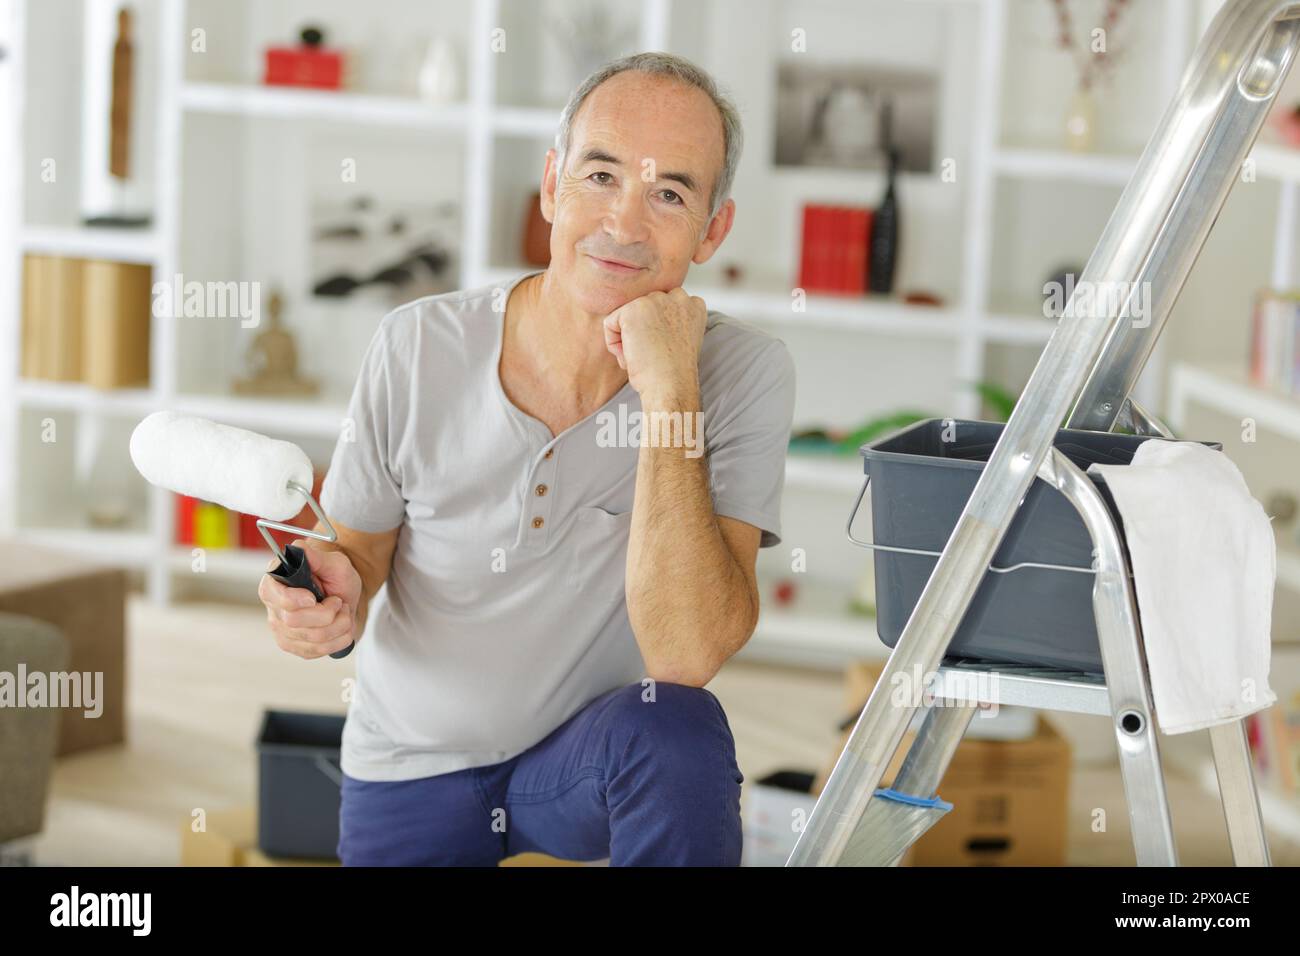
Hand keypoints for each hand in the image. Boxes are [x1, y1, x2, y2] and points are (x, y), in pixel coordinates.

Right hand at [258, 538, 362, 659]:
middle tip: (338, 601)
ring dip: (338, 625)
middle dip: (327, 613)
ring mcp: (282, 629)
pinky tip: (341, 626)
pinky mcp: (295, 646)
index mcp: (275, 582)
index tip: (314, 598)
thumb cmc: (336, 576)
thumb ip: (316, 555)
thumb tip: (298, 548)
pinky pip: (317, 651)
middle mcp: (274, 607)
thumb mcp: (333, 561)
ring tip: (342, 612)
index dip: (294, 600)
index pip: (273, 596)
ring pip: (311, 639)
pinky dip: (338, 639)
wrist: (346, 594)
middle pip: (294, 622)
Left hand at [602, 287, 705, 400]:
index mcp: (693, 304)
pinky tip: (631, 355)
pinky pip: (610, 324)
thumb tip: (646, 321)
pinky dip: (614, 344)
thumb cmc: (674, 372)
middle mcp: (677, 297)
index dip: (658, 329)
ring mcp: (655, 301)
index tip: (662, 347)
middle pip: (644, 308)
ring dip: (629, 337)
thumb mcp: (680, 339)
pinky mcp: (633, 309)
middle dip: (642, 330)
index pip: (663, 307)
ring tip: (643, 355)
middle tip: (653, 353)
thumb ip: (670, 321)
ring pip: (627, 315)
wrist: (672, 384)